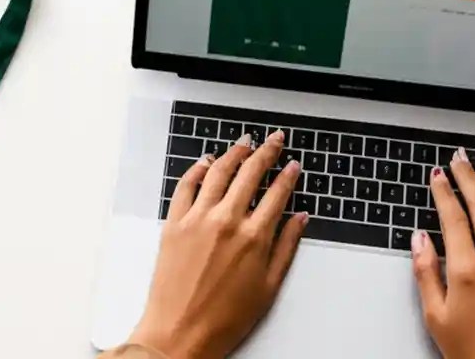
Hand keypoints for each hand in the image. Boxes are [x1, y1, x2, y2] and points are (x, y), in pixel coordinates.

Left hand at [126, 131, 307, 358]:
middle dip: (267, 152)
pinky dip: (197, 169)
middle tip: (275, 141)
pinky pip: (185, 185)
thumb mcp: (269, 287)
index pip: (277, 193)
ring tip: (244, 143)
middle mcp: (226, 221)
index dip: (288, 175)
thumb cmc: (224, 318)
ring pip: (218, 171)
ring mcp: (197, 219)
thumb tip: (300, 219)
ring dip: (234, 153)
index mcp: (254, 237)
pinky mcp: (174, 223)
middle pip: (250, 172)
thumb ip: (287, 247)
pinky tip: (205, 162)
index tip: (293, 166)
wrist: (179, 333)